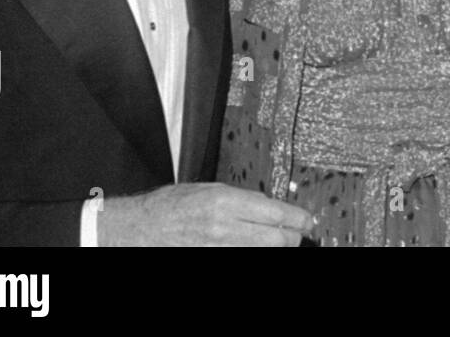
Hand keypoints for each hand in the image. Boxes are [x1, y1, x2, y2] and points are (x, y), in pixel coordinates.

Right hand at [98, 183, 313, 245]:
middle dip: (292, 236)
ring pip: (263, 251)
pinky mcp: (212, 259)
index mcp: (225, 202)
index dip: (298, 218)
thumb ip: (242, 199)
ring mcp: (219, 249)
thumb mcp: (210, 190)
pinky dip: (254, 252)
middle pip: (276, 239)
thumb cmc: (171, 206)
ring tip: (279, 239)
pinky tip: (255, 246)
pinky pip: (244, 258)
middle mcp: (225, 228)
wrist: (140, 230)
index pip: (276, 213)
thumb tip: (270, 207)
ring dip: (275, 246)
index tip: (308, 220)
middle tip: (299, 232)